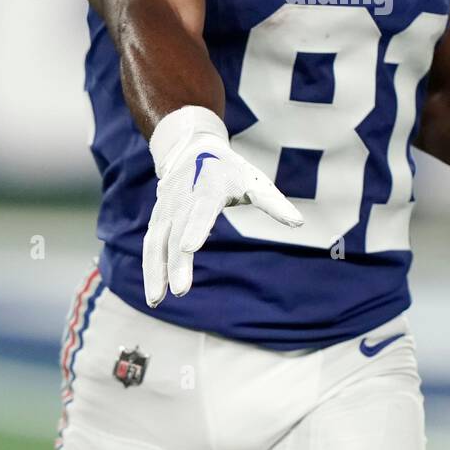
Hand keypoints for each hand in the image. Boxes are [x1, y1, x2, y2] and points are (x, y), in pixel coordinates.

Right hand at [143, 105, 302, 306]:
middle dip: (176, 263)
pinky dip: (150, 267)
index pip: (202, 210)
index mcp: (209, 187)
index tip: (190, 247)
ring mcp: (166, 208)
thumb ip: (274, 204)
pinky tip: (154, 292)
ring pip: (157, 241)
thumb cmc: (231, 171)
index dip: (196, 228)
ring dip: (155, 271)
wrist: (193, 150)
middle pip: (177, 233)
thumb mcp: (254, 181)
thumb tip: (299, 222)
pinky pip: (151, 244)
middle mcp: (183, 198)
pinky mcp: (157, 217)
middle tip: (180, 291)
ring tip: (156, 300)